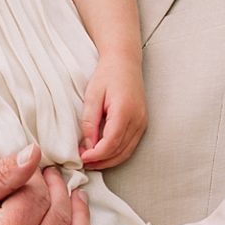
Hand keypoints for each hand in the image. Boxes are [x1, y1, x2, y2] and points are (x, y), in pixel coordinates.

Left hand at [79, 53, 147, 169]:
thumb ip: (89, 121)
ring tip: (91, 161)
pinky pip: (130, 145)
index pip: (111, 143)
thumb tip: (87, 146)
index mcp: (125, 111)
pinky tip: (103, 153)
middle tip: (84, 163)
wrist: (124, 61)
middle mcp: (138, 119)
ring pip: (127, 152)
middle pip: (120, 151)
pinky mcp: (142, 123)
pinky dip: (117, 153)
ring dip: (109, 160)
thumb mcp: (92, 96)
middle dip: (101, 161)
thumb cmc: (107, 75)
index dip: (96, 155)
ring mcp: (143, 122)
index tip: (82, 158)